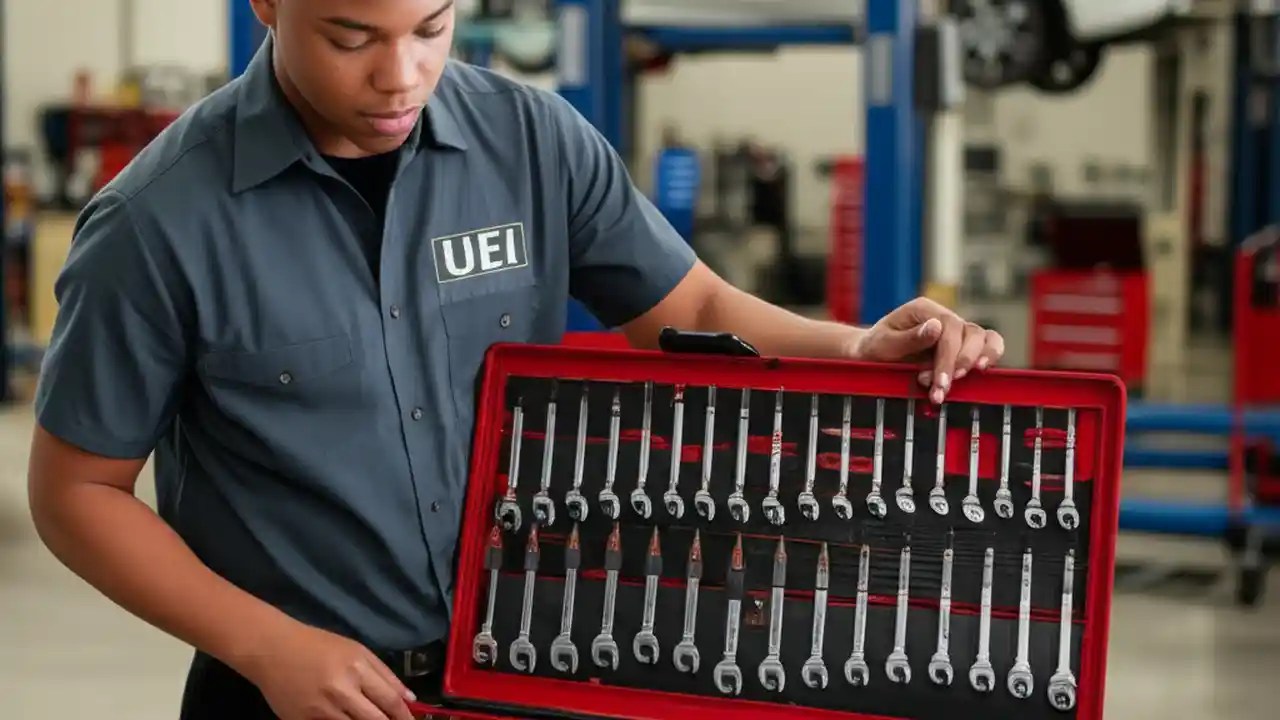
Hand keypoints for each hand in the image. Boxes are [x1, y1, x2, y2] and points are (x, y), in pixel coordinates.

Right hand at [241, 622, 416, 719]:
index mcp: (356, 669)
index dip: (404, 716)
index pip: (390, 700)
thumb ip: (384, 674)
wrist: (272, 650)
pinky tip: (347, 719)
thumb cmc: (318, 646)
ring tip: (370, 719)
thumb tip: (409, 698)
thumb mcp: (356, 650)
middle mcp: (340, 691)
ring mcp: (320, 710)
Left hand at [850, 297, 1004, 403]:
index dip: (948, 356)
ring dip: (975, 363)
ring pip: (985, 338)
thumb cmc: (873, 348)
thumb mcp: (882, 343)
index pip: (949, 327)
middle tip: (940, 390)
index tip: (940, 382)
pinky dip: (987, 359)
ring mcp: (955, 332)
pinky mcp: (961, 347)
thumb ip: (909, 338)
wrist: (868, 356)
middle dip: (959, 365)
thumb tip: (936, 327)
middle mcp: (944, 317)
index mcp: (924, 309)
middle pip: (971, 333)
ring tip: (958, 382)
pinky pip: (986, 346)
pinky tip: (978, 374)